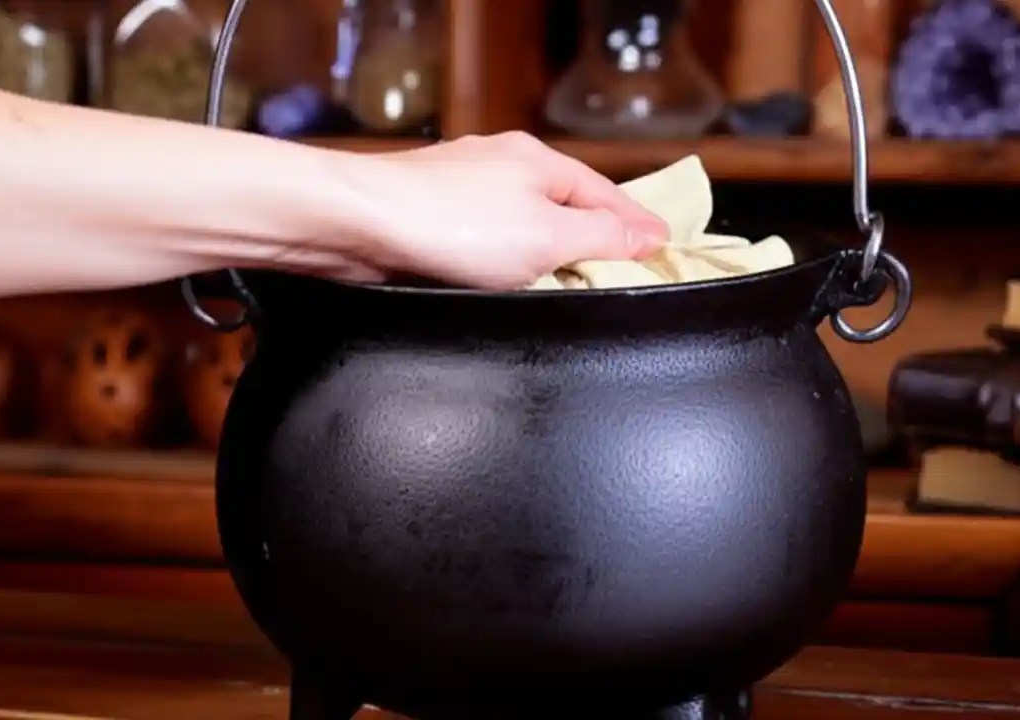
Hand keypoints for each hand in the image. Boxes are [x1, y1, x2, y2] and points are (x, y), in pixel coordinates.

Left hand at [346, 132, 669, 289]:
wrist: (356, 225)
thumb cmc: (451, 224)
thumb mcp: (548, 237)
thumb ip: (603, 236)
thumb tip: (650, 233)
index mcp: (538, 162)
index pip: (607, 196)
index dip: (637, 228)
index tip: (663, 253)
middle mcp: (500, 168)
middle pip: (564, 209)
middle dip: (590, 244)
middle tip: (618, 279)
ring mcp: (462, 191)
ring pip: (522, 227)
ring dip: (543, 257)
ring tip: (564, 290)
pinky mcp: (429, 219)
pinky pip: (484, 244)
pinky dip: (502, 265)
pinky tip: (502, 288)